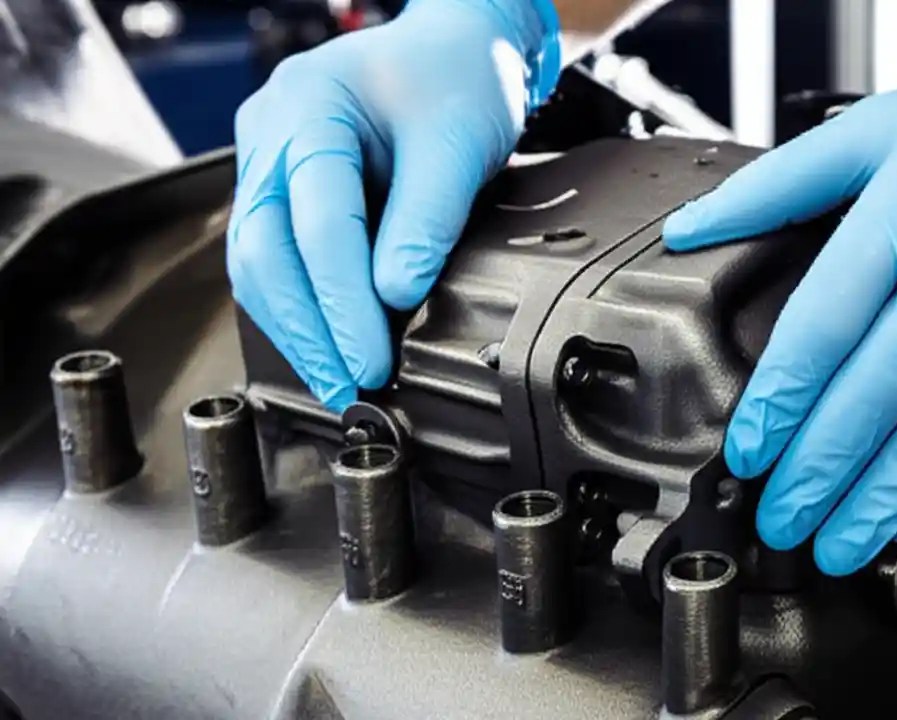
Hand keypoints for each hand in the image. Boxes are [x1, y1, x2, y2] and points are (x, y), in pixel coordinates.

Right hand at [228, 0, 557, 408]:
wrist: (453, 49)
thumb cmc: (457, 78)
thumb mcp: (456, 144)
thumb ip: (426, 220)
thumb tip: (396, 296)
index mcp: (308, 106)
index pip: (317, 223)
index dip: (343, 300)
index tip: (371, 356)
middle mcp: (269, 131)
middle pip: (265, 249)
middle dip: (308, 329)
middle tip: (349, 385)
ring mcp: (266, 158)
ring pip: (256, 261)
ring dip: (295, 329)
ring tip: (336, 381)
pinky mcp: (280, 186)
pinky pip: (273, 255)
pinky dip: (298, 306)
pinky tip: (325, 346)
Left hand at [663, 0, 896, 574]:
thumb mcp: (871, 130)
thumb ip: (774, 186)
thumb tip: (688, 232)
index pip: (828, 321)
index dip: (782, 400)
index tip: (749, 454)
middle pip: (885, 383)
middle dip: (824, 466)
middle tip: (783, 519)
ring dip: (890, 493)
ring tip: (841, 540)